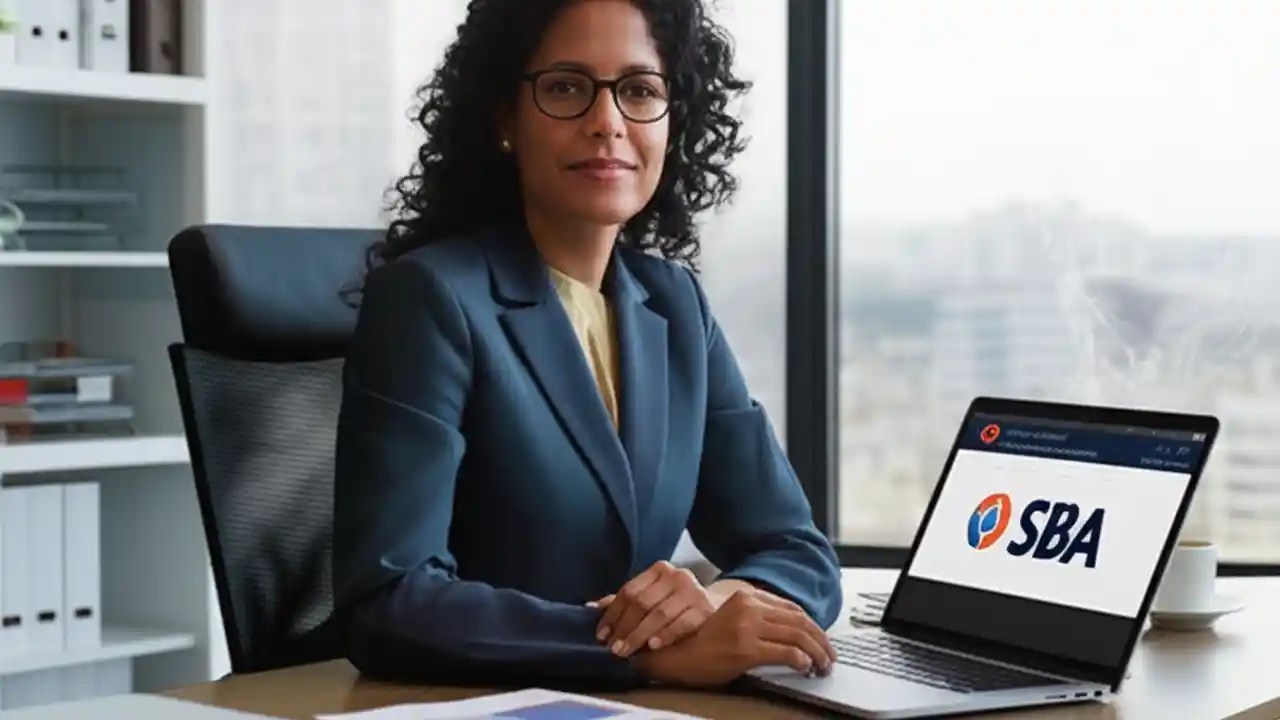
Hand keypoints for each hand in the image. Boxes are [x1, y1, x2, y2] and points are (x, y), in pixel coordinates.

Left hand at [592, 561, 714, 656]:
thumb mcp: (650, 598)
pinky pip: (682, 623)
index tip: (601, 636)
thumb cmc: (674, 604)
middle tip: (613, 649)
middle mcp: (676, 576)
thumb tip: (589, 607)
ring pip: (659, 614)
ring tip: (627, 651)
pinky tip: (653, 646)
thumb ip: (623, 602)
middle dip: (624, 628)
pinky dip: (666, 635)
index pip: (628, 591)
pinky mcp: (705, 609)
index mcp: (659, 570)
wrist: (714, 609)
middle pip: (642, 603)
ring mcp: (693, 591)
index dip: (612, 615)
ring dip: (640, 635)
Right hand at [631, 589, 837, 687]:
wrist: (670, 654)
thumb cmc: (698, 641)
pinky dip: (802, 661)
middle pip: (800, 621)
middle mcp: (748, 607)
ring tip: (822, 666)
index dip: (812, 626)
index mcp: (745, 597)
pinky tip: (805, 668)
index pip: (792, 609)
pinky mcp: (746, 648)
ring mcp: (747, 627)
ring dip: (816, 653)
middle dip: (821, 641)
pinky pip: (786, 653)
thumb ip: (756, 619)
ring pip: (798, 637)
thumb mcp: (728, 621)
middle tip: (829, 657)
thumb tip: (790, 634)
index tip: (821, 641)